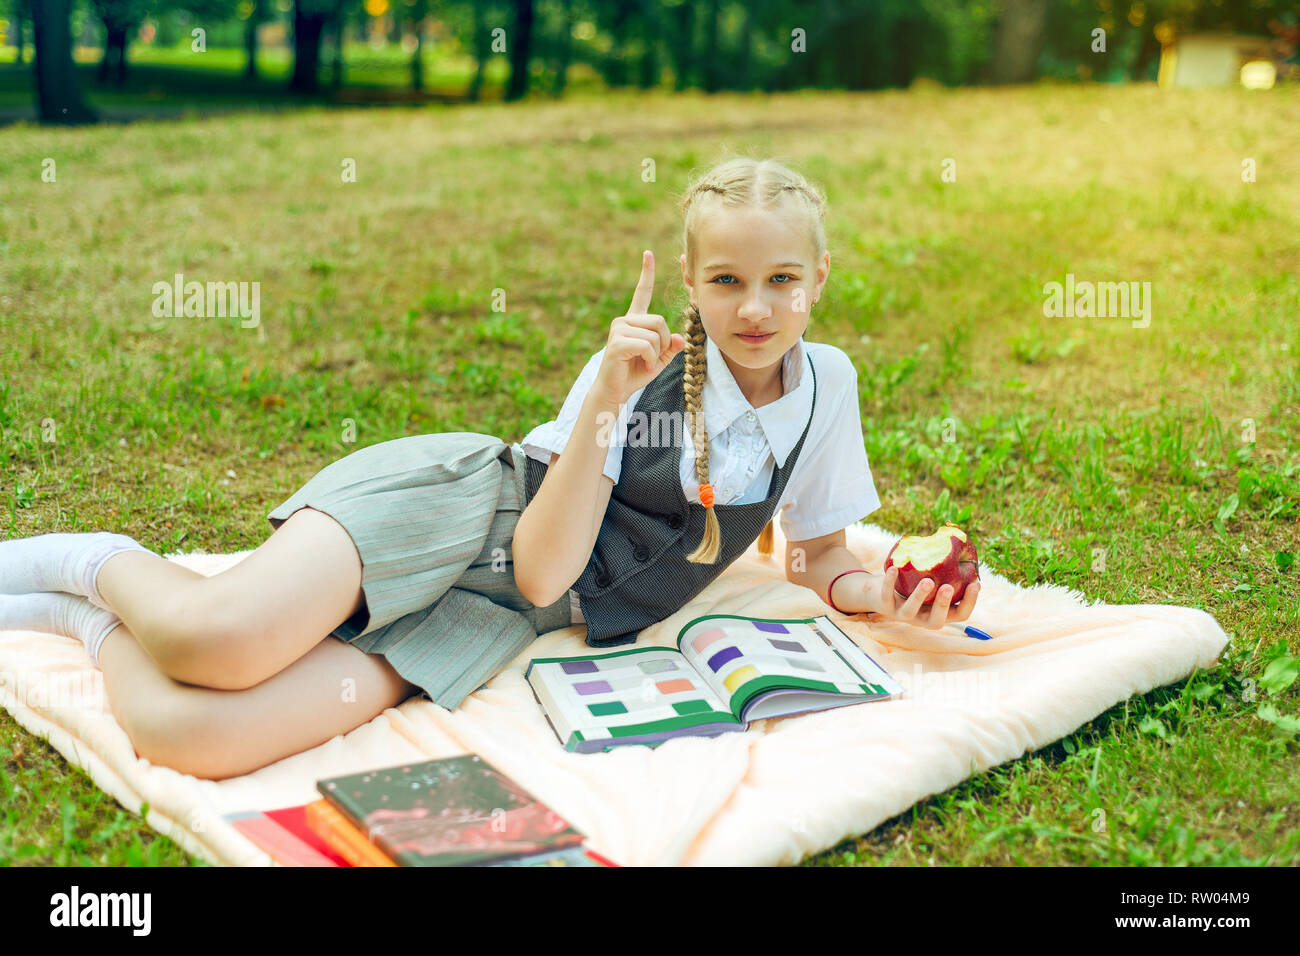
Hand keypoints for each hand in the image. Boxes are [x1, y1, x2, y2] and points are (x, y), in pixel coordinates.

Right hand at [592, 250, 685, 405]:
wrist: (615, 391)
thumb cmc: (635, 373)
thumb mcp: (660, 360)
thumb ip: (671, 347)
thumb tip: (680, 337)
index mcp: (634, 321)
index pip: (642, 293)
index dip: (646, 273)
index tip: (648, 253)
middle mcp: (624, 321)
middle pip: (659, 321)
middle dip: (664, 342)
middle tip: (655, 358)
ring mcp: (618, 330)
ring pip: (654, 334)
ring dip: (657, 353)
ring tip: (646, 363)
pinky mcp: (617, 343)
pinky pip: (647, 345)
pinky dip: (651, 359)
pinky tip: (643, 366)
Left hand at [871, 567, 980, 629]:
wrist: (879, 593)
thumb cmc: (912, 583)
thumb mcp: (931, 579)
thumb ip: (946, 572)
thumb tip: (966, 548)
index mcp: (937, 612)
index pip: (959, 614)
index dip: (970, 602)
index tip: (975, 583)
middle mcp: (922, 618)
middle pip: (936, 621)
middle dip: (943, 605)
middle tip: (948, 588)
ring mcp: (902, 614)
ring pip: (911, 611)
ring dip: (919, 596)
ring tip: (927, 581)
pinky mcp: (885, 606)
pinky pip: (886, 595)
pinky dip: (889, 582)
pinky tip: (895, 568)